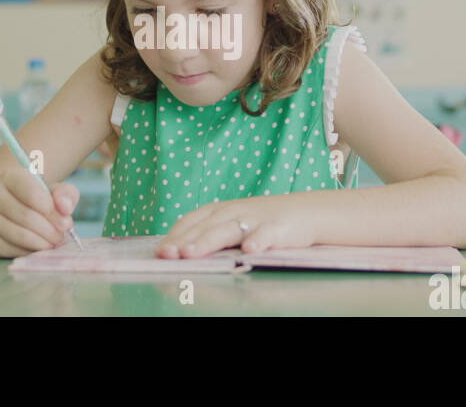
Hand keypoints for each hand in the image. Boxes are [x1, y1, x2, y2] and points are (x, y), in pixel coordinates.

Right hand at [0, 168, 79, 257]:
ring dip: (42, 243)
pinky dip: (30, 252)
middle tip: (62, 236)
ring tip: (53, 242)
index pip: (30, 191)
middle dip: (51, 230)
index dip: (50, 208)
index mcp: (10, 176)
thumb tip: (65, 208)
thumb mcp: (51, 190)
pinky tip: (37, 247)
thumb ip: (65, 194)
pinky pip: (12, 250)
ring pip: (20, 235)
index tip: (64, 218)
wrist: (0, 209)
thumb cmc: (32, 199)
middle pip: (27, 216)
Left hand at [154, 194, 315, 258]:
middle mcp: (233, 212)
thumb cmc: (262, 222)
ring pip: (228, 230)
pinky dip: (259, 240)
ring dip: (208, 241)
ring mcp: (255, 219)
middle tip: (168, 254)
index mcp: (219, 211)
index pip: (191, 221)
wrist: (306, 212)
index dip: (175, 236)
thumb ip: (209, 235)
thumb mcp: (233, 224)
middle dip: (184, 241)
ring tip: (191, 253)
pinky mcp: (278, 228)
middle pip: (204, 226)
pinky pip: (267, 234)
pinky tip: (250, 250)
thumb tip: (177, 252)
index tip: (160, 252)